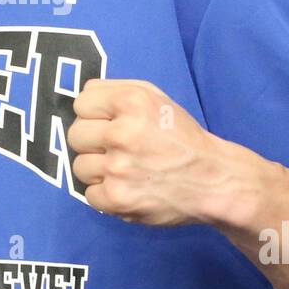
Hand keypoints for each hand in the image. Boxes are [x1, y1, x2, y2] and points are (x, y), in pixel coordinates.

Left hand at [67, 77, 222, 227]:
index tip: (111, 124)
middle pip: (75, 135)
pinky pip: (90, 194)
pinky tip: (127, 187)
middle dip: (93, 142)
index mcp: (131, 102)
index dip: (95, 114)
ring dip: (98, 170)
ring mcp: (118, 168)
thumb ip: (117, 90)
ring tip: (124, 169)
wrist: (213, 180)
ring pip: (79, 166)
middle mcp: (122, 133)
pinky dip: (105, 194)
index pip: (81, 103)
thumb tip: (82, 96)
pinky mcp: (117, 198)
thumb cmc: (181, 136)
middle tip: (117, 149)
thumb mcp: (156, 98)